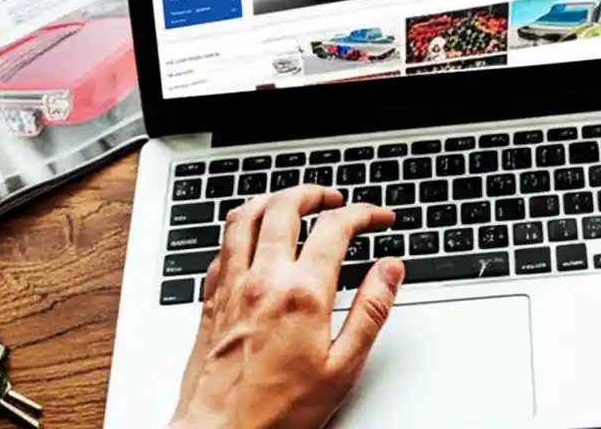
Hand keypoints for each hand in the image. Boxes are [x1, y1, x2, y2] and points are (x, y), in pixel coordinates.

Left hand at [171, 185, 404, 428]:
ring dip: (272, 198)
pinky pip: (221, 246)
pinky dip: (240, 229)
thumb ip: (371, 311)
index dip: (364, 213)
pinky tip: (251, 238)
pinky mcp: (210, 298)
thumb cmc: (278, 412)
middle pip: (285, 206)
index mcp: (302, 293)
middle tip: (334, 198)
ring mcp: (231, 285)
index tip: (377, 217)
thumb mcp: (343, 367)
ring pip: (245, 216)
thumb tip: (390, 271)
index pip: (336, 227)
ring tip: (291, 201)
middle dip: (315, 193)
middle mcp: (263, 279)